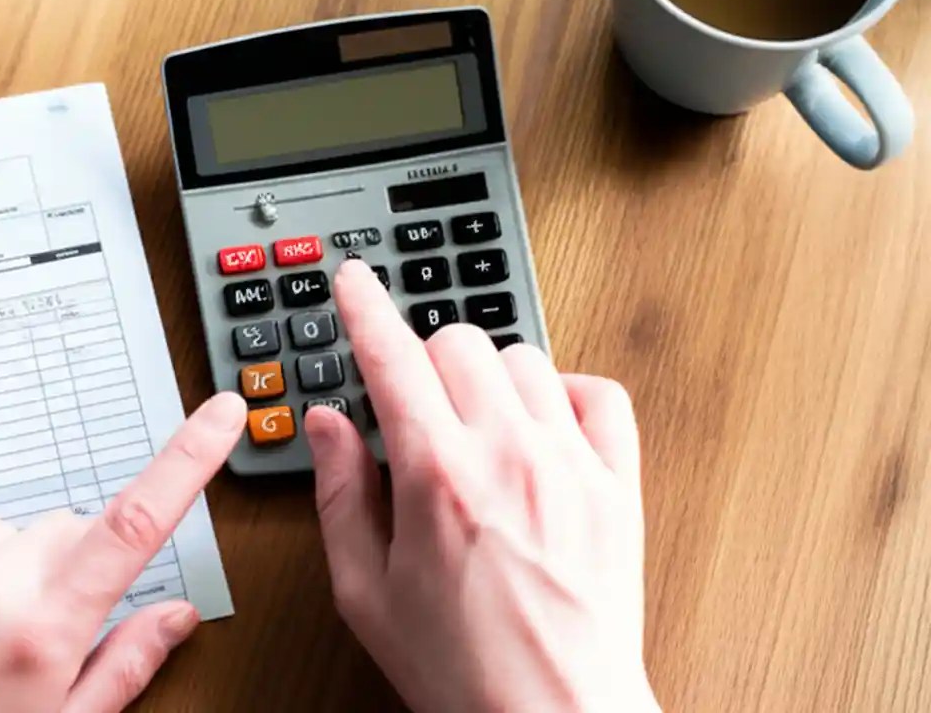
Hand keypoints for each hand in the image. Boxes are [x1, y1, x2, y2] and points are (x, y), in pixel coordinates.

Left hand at [0, 392, 246, 712]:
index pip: (135, 525)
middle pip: (67, 530)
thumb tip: (175, 617)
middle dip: (72, 567)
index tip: (218, 418)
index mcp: (40, 638)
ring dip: (6, 570)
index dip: (187, 460)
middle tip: (45, 630)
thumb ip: (124, 668)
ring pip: (4, 534)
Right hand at [306, 261, 658, 712]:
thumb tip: (329, 425)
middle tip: (414, 403)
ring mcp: (572, 463)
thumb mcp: (366, 590)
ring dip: (489, 374)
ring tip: (474, 424)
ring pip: (524, 356)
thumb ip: (340, 493)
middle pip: (459, 341)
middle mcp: (507, 453)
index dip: (365, 306)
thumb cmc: (460, 667)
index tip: (355, 279)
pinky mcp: (619, 484)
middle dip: (424, 358)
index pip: (392, 355)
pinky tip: (541, 426)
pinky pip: (600, 394)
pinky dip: (566, 393)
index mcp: (437, 476)